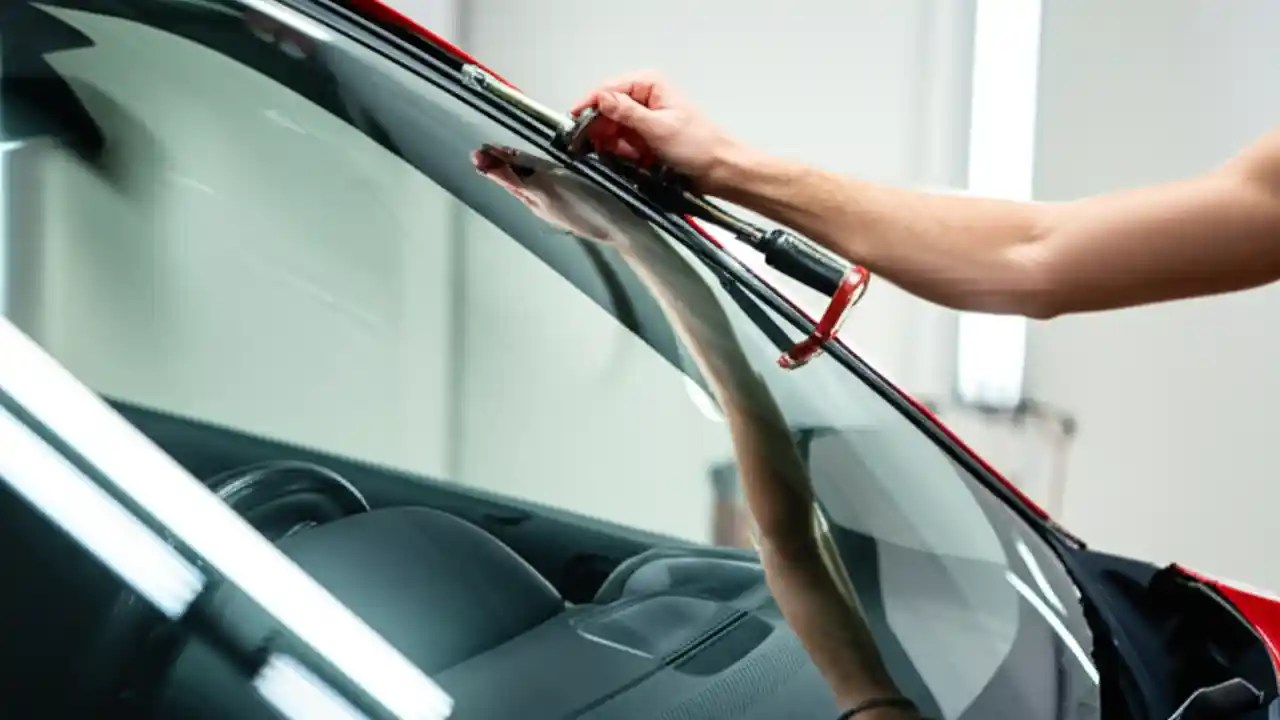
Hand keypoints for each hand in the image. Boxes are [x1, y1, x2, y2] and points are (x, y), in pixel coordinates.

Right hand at [572, 71, 736, 191]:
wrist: (719, 170)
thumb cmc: (698, 146)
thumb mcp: (658, 128)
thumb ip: (626, 113)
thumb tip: (600, 98)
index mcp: (649, 85)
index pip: (607, 89)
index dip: (589, 105)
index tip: (574, 121)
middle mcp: (644, 98)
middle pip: (605, 110)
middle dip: (603, 131)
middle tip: (601, 148)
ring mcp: (643, 119)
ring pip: (611, 130)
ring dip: (616, 146)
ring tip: (632, 156)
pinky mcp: (644, 138)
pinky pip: (621, 144)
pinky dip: (624, 154)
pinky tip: (636, 161)